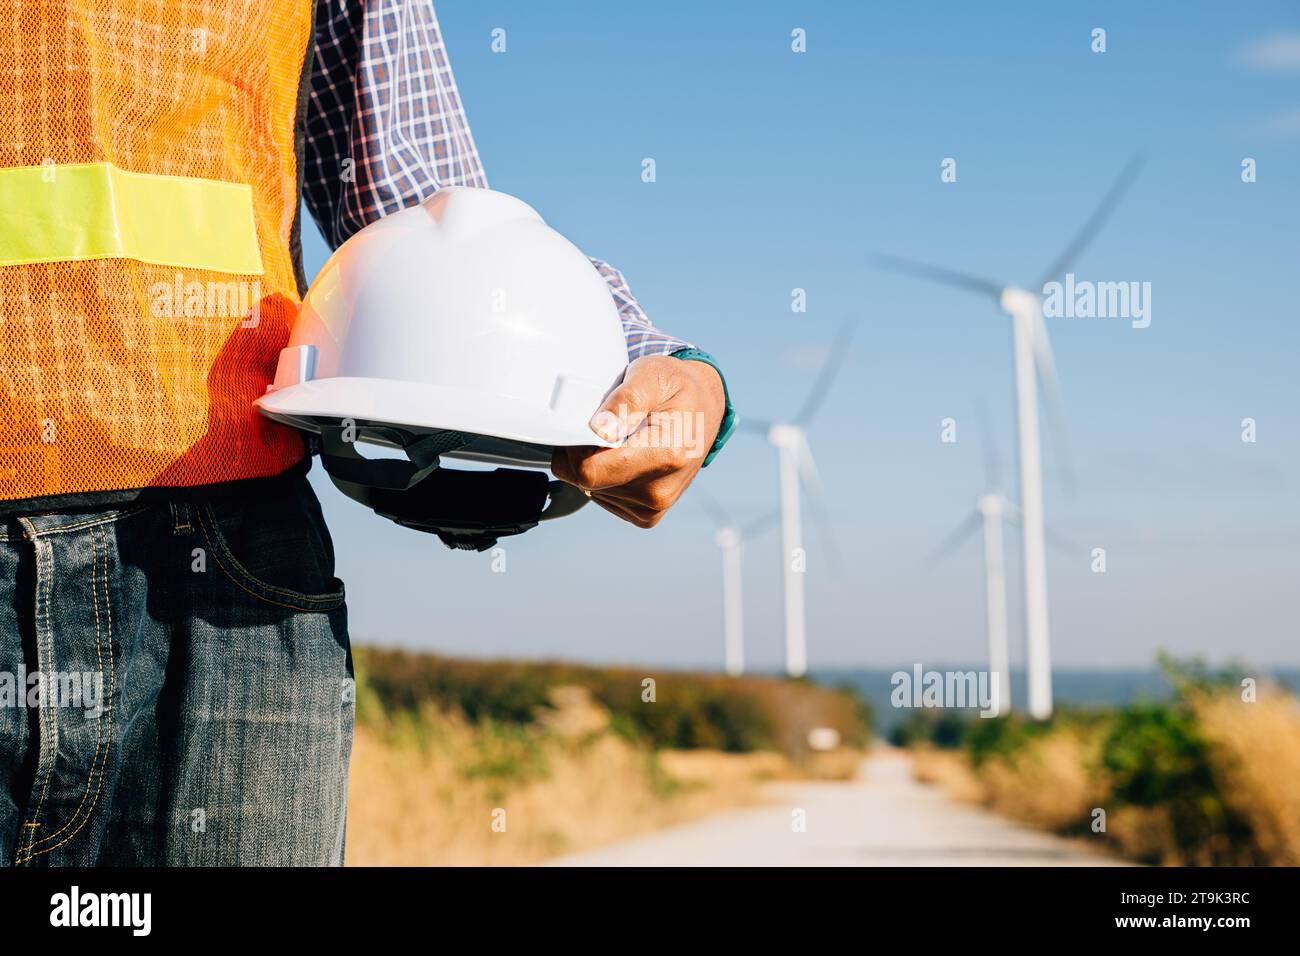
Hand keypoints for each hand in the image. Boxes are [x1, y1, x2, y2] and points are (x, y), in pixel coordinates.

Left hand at [551, 355, 724, 527]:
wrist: (704, 407)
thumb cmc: (676, 387)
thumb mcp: (651, 375)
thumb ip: (625, 400)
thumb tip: (599, 430)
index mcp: (666, 455)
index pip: (590, 471)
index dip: (574, 447)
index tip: (583, 423)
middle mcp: (661, 490)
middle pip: (587, 483)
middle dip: (582, 453)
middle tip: (603, 425)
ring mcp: (654, 507)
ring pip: (591, 491)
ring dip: (594, 464)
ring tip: (621, 438)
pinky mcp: (647, 515)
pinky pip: (603, 498)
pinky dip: (604, 476)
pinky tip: (623, 456)